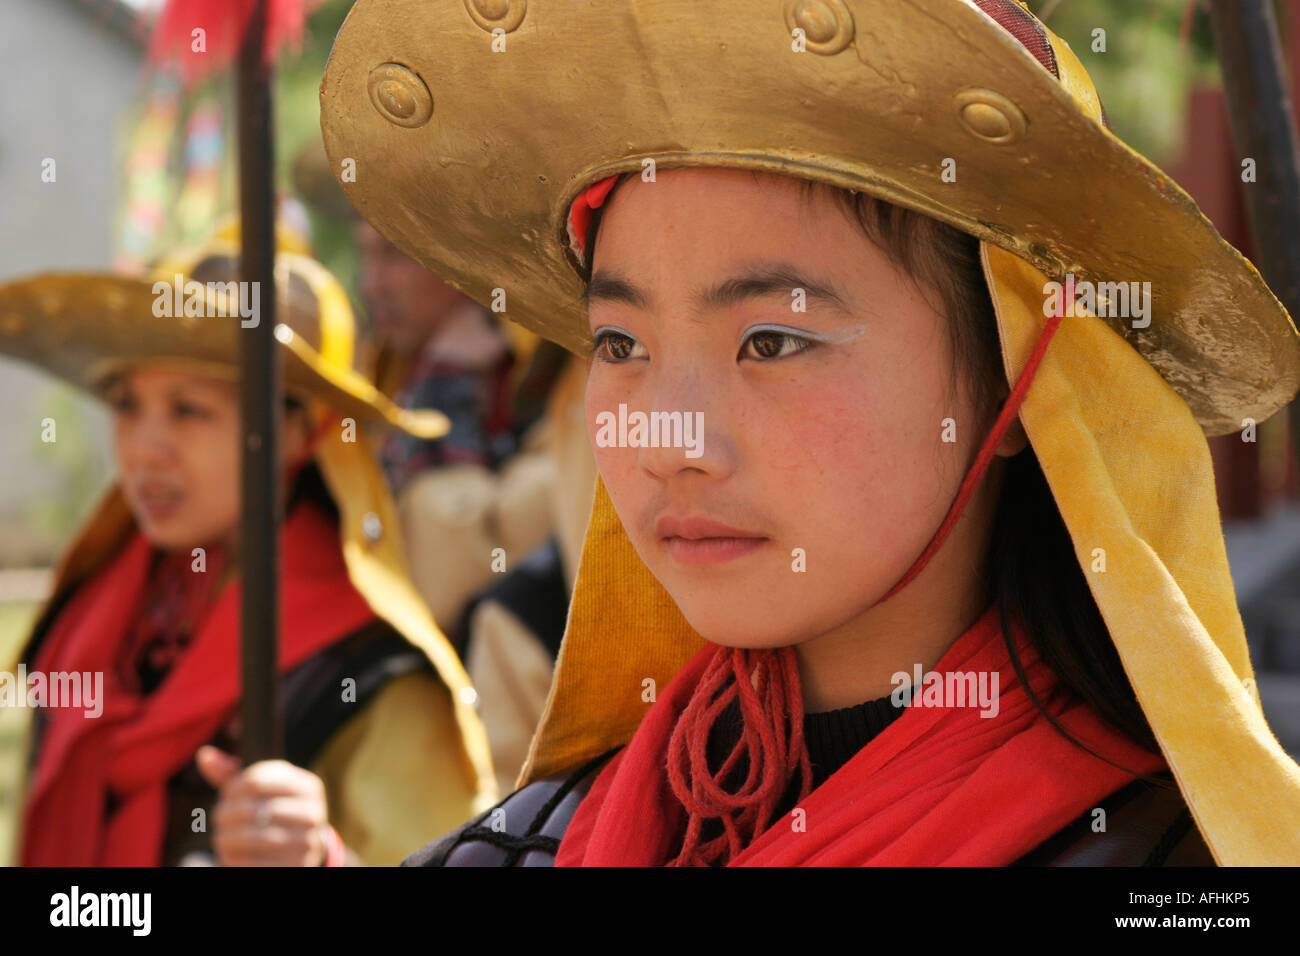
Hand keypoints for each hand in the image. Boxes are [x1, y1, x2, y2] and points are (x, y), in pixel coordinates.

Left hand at [195, 745, 331, 866]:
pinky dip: (232, 857)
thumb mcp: (262, 789)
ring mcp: (306, 842)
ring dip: (226, 837)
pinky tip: (229, 853)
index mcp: (308, 786)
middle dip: (226, 813)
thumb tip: (204, 755)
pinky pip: (252, 862)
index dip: (233, 787)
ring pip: (252, 837)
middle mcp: (313, 813)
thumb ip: (233, 773)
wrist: (303, 849)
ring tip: (220, 836)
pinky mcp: (294, 866)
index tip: (226, 794)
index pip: (257, 780)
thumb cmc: (274, 810)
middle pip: (253, 809)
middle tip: (218, 817)